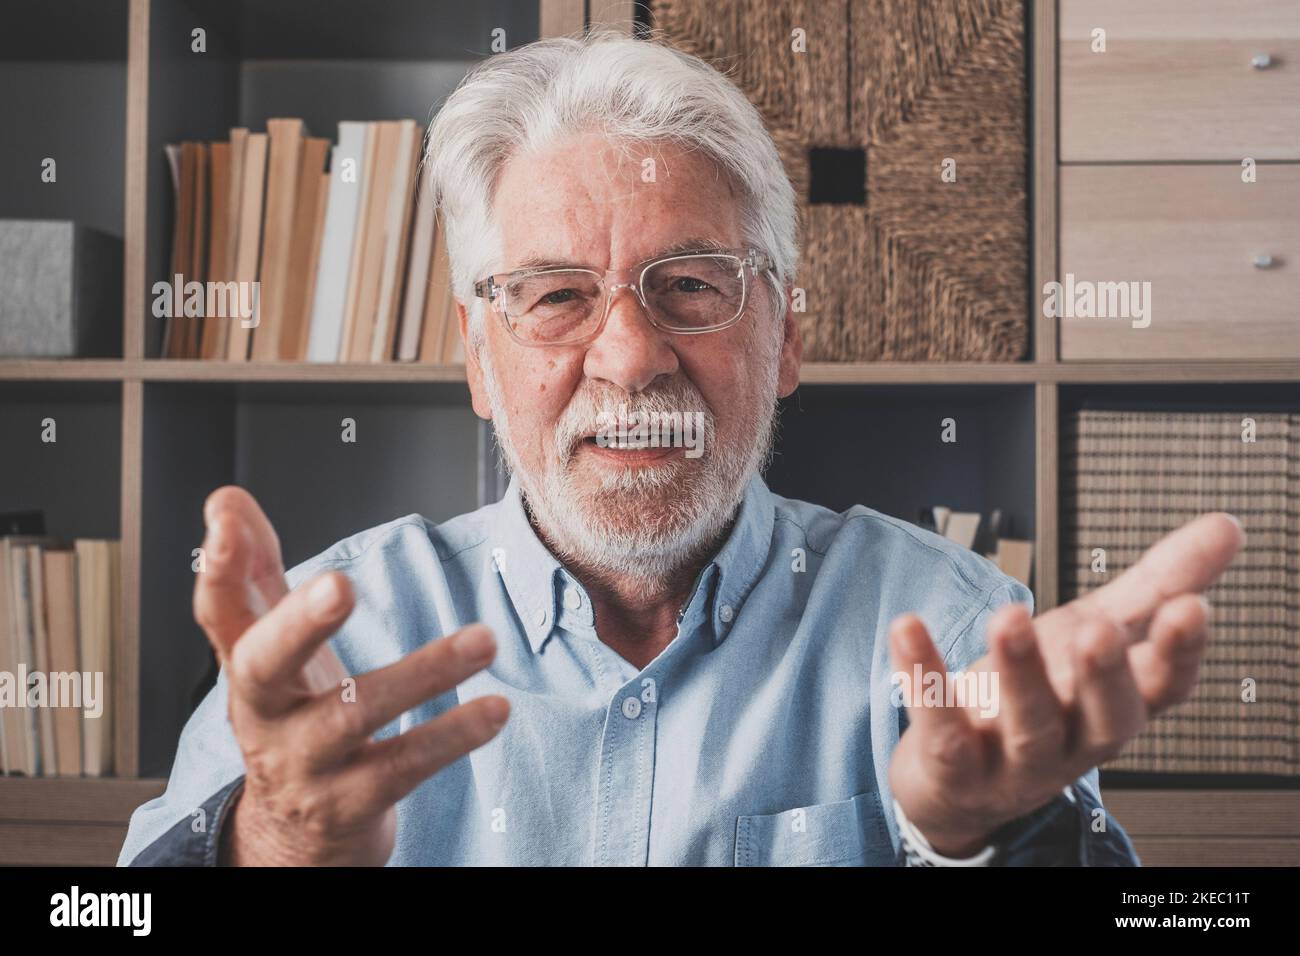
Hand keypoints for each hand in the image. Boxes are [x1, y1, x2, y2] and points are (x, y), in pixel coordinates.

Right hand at [194, 486, 509, 865]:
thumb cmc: (292, 716)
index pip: (219, 612)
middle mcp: (264, 716)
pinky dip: (452, 737)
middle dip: (299, 624)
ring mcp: (306, 764)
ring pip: (354, 716)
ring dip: (423, 674)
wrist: (294, 837)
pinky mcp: (352, 803)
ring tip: (483, 640)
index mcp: (246, 666)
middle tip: (339, 584)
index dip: (217, 567)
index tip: (226, 519)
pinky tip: (496, 709)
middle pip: (263, 666)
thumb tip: (226, 499)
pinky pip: (404, 766)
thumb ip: (253, 573)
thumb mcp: (269, 648)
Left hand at [888, 511, 1244, 855]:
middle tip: (1101, 627)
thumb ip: (1155, 585)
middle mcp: (1074, 739)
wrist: (955, 784)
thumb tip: (1225, 527)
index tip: (1192, 606)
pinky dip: (925, 677)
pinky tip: (909, 630)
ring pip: (1028, 725)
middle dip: (1106, 674)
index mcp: (1114, 705)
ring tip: (1009, 617)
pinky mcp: (953, 765)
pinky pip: (940, 725)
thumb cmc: (1038, 698)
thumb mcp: (1094, 633)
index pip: (1164, 688)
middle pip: (1104, 717)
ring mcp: (1013, 760)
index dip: (1179, 653)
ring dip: (1021, 672)